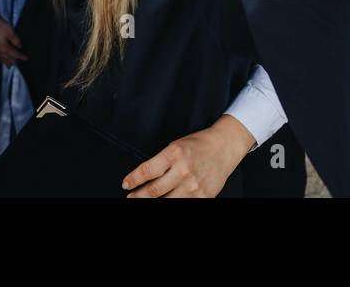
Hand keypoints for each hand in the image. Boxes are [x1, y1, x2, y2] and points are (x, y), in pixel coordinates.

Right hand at [0, 10, 27, 65]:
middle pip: (7, 59)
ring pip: (0, 59)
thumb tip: (19, 47)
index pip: (15, 54)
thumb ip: (15, 39)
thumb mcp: (9, 31)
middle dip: (13, 61)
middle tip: (17, 64)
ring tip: (9, 66)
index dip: (21, 56)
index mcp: (4, 48)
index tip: (26, 59)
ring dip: (5, 62)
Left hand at [122, 115, 252, 197]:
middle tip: (130, 197)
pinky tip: (166, 201)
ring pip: (167, 201)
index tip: (126, 184)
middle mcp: (184, 170)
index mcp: (174, 154)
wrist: (224, 147)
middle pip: (154, 190)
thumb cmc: (198, 145)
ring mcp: (194, 186)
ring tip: (142, 201)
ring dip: (151, 202)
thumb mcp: (176, 146)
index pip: (147, 171)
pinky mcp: (203, 196)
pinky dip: (171, 204)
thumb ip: (162, 162)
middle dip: (138, 196)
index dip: (133, 179)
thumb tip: (145, 178)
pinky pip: (183, 204)